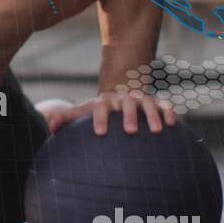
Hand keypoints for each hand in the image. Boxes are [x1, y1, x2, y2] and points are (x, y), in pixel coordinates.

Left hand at [37, 91, 175, 135]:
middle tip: (130, 131)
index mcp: (105, 101)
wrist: (122, 89)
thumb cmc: (101, 108)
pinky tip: (173, 124)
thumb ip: (68, 117)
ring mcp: (142, 99)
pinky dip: (169, 112)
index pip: (100, 108)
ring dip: (153, 115)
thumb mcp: (85, 110)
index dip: (100, 119)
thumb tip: (51, 127)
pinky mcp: (157, 102)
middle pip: (127, 104)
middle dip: (129, 116)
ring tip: (157, 131)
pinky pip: (165, 105)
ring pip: (149, 104)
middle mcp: (124, 98)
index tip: (100, 133)